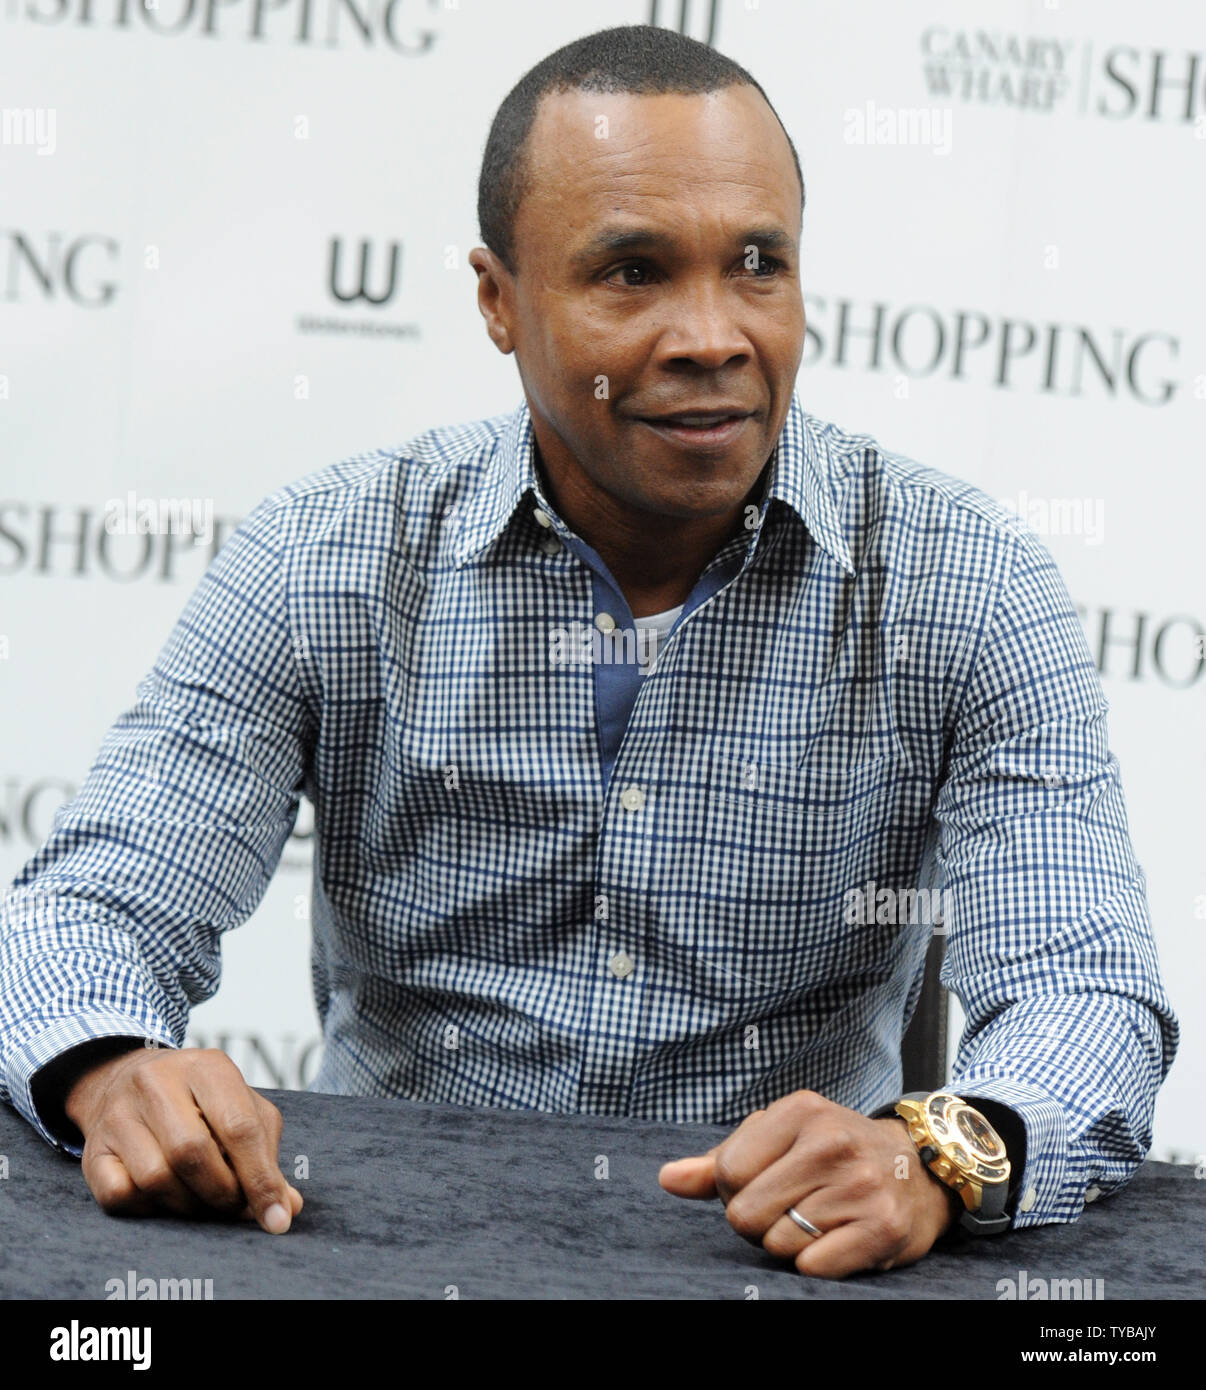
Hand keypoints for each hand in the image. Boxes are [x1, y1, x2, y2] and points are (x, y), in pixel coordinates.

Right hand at [64, 1045, 303, 1233]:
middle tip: (233, 1205)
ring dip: (188, 1205)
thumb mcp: (241, 1108)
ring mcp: (119, 1114)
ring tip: (202, 1200)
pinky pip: (119, 1195)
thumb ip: (266, 1155)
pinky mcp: (93, 1149)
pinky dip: (149, 1209)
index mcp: (207, 1066)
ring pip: (156, 1177)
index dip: (261, 1179)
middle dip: (222, 1193)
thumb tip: (286, 1207)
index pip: (240, 1127)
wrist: (127, 1079)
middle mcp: (157, 1082)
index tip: (276, 1217)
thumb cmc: (199, 1101)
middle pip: (193, 1153)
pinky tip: (165, 1198)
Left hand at [658, 1090, 960, 1277]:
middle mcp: (832, 1144)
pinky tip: (839, 1237)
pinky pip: (811, 1267)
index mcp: (801, 1110)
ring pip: (776, 1244)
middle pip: (745, 1214)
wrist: (920, 1167)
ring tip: (819, 1217)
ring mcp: (860, 1187)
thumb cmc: (834, 1151)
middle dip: (759, 1220)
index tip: (766, 1181)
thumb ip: (721, 1158)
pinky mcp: (882, 1229)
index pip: (726, 1171)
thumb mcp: (780, 1137)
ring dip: (789, 1241)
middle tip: (792, 1205)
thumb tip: (667, 1179)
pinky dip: (816, 1262)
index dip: (734, 1189)